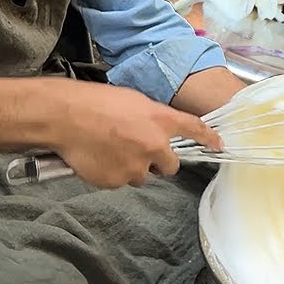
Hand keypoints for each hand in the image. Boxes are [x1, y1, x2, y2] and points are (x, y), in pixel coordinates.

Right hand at [41, 79, 222, 187]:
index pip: (195, 129)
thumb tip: (157, 131)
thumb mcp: (134, 101)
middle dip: (158, 161)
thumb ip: (152, 119)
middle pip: (170, 165)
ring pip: (142, 175)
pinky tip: (98, 158)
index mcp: (161, 120)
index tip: (219, 145)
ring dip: (133, 167)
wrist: (64, 117)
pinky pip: (120, 181)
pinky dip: (112, 173)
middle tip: (138, 149)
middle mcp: (155, 146)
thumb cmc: (96, 102)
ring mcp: (136, 167)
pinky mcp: (116, 181)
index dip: (209, 139)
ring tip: (110, 150)